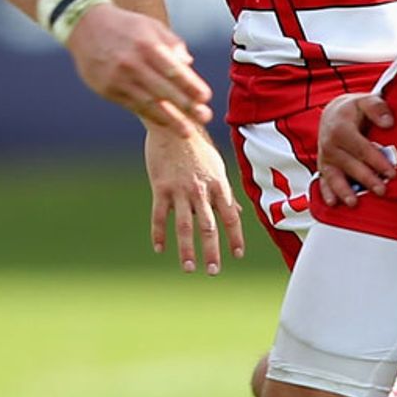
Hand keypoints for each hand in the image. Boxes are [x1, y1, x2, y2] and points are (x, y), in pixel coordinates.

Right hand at [64, 3, 212, 129]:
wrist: (85, 26)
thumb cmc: (126, 26)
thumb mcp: (151, 26)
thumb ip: (172, 44)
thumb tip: (188, 64)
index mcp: (147, 45)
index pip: (173, 70)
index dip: (190, 86)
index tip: (206, 97)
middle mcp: (132, 63)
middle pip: (164, 90)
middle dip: (186, 106)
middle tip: (205, 117)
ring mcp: (118, 78)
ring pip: (149, 103)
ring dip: (170, 119)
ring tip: (188, 132)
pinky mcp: (107, 89)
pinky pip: (133, 106)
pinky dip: (151, 116)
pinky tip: (166, 123)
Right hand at [144, 123, 245, 274]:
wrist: (174, 125)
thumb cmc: (198, 148)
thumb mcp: (217, 168)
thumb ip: (225, 193)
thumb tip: (237, 212)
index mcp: (219, 185)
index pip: (231, 217)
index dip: (235, 237)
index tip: (237, 255)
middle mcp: (201, 190)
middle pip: (209, 226)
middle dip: (212, 251)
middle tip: (213, 271)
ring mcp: (180, 190)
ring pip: (184, 226)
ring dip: (187, 250)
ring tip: (189, 268)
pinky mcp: (160, 188)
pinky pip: (159, 216)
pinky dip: (159, 234)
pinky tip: (160, 249)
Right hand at [316, 93, 396, 207]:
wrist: (333, 113)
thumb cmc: (354, 109)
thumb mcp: (366, 101)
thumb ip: (377, 108)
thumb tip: (388, 123)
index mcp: (340, 128)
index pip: (361, 148)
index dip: (377, 161)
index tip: (392, 172)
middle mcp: (329, 145)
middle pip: (350, 165)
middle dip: (366, 179)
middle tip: (382, 191)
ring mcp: (325, 158)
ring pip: (334, 176)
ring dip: (343, 190)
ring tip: (354, 203)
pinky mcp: (323, 167)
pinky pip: (323, 181)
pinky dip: (326, 193)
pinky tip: (332, 203)